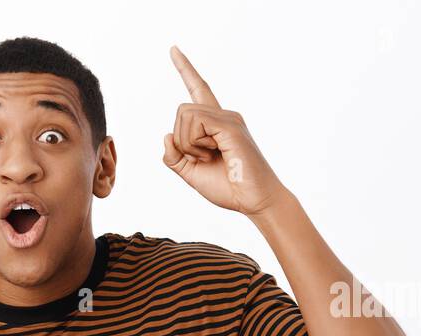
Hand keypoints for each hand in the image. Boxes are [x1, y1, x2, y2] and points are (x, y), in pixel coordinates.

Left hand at [162, 45, 288, 216]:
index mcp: (215, 123)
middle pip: (182, 109)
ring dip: (187, 143)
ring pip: (185, 114)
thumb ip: (174, 157)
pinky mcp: (230, 126)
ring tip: (209, 157)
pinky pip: (196, 123)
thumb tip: (166, 135)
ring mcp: (229, 119)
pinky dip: (195, 144)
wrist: (253, 201)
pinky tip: (213, 154)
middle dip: (180, 139)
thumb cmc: (228, 187)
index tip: (173, 50)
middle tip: (200, 158)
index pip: (198, 89)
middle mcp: (224, 115)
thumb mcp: (190, 173)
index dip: (185, 70)